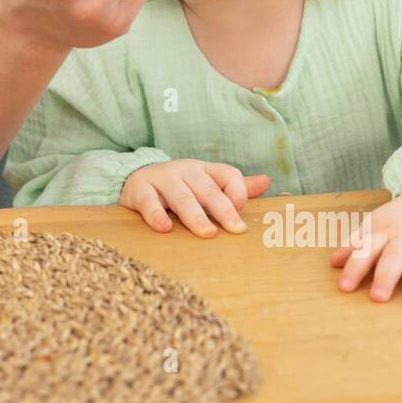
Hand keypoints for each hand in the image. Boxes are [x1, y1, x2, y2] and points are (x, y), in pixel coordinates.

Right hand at [120, 159, 270, 237]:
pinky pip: (149, 202)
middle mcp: (185, 170)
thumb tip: (267, 181)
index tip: (242, 212)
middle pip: (208, 189)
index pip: (228, 174)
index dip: (238, 192)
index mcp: (204, 169)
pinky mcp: (140, 189)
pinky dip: (156, 215)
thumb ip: (233, 186)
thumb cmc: (178, 186)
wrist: (134, 178)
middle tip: (236, 229)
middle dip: (223, 209)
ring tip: (207, 232)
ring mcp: (162, 178)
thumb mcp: (205, 183)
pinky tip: (164, 228)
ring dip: (195, 215)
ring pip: (181, 196)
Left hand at [330, 175, 401, 304]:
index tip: (344, 287)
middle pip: (395, 256)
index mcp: (385, 232)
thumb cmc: (401, 218)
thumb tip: (334, 262)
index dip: (355, 267)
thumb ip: (357, 243)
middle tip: (377, 297)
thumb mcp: (376, 224)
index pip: (367, 250)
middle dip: (386, 276)